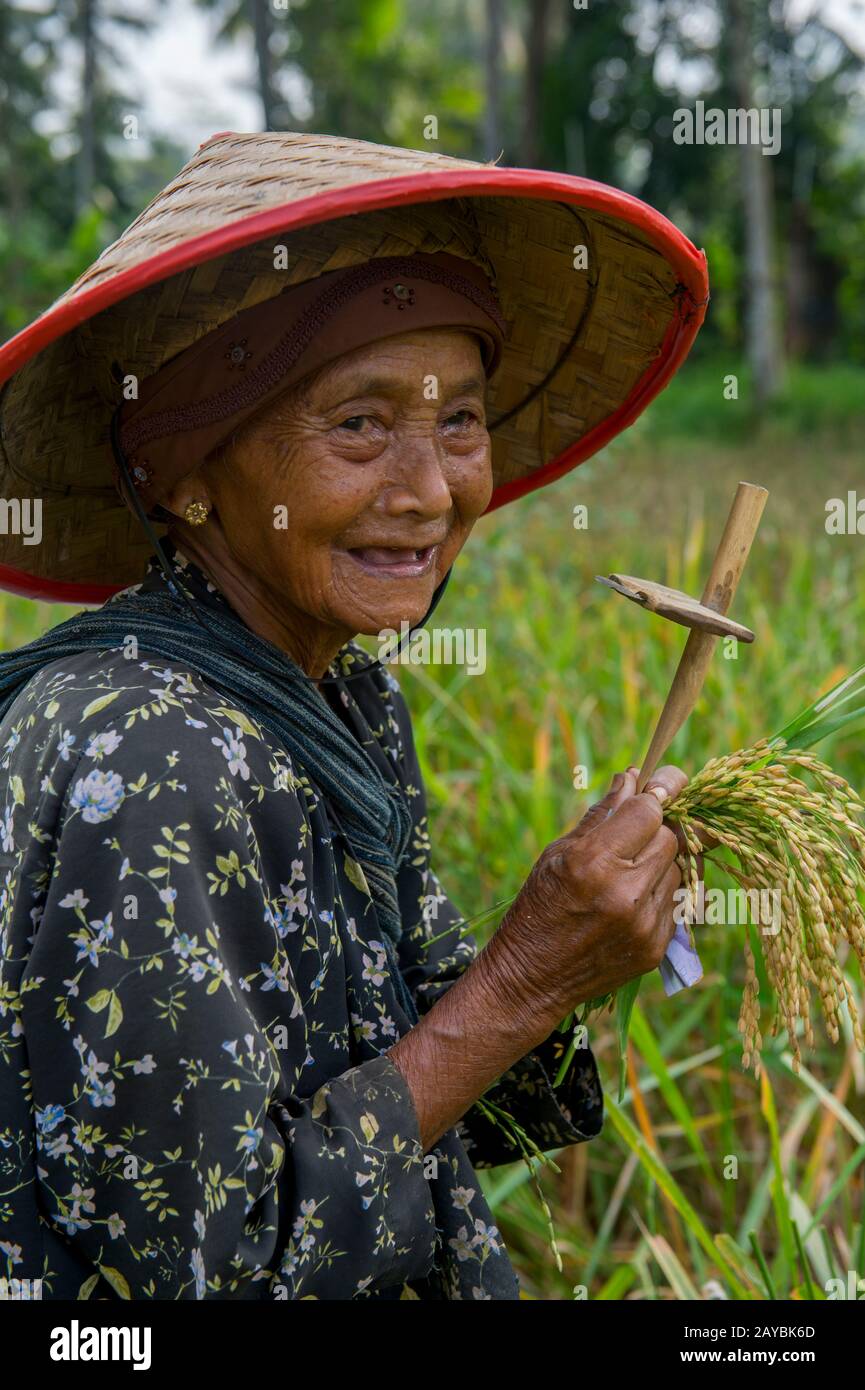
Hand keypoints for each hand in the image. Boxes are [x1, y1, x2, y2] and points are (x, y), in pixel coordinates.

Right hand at [477, 765, 688, 1045]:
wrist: (532, 979)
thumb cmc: (538, 907)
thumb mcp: (558, 854)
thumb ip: (602, 816)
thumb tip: (634, 776)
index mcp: (593, 864)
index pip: (648, 811)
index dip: (649, 799)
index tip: (646, 793)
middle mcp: (625, 894)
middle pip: (669, 838)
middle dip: (653, 831)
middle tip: (628, 838)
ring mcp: (645, 925)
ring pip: (677, 868)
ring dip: (657, 862)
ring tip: (624, 874)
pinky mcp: (656, 947)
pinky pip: (674, 901)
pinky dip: (657, 893)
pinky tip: (629, 902)